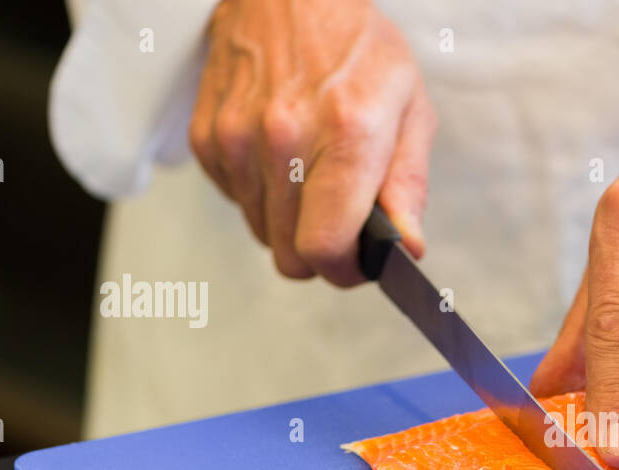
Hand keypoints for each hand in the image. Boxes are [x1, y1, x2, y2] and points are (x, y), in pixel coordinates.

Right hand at [189, 0, 435, 283]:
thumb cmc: (358, 47)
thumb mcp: (410, 108)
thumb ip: (408, 185)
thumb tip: (406, 247)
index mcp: (345, 135)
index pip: (325, 248)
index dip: (345, 272)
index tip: (358, 263)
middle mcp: (283, 139)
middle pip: (291, 255)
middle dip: (321, 253)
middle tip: (341, 222)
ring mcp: (237, 138)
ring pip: (262, 234)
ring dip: (290, 222)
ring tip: (312, 174)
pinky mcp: (207, 137)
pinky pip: (236, 201)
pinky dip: (261, 193)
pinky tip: (281, 156)